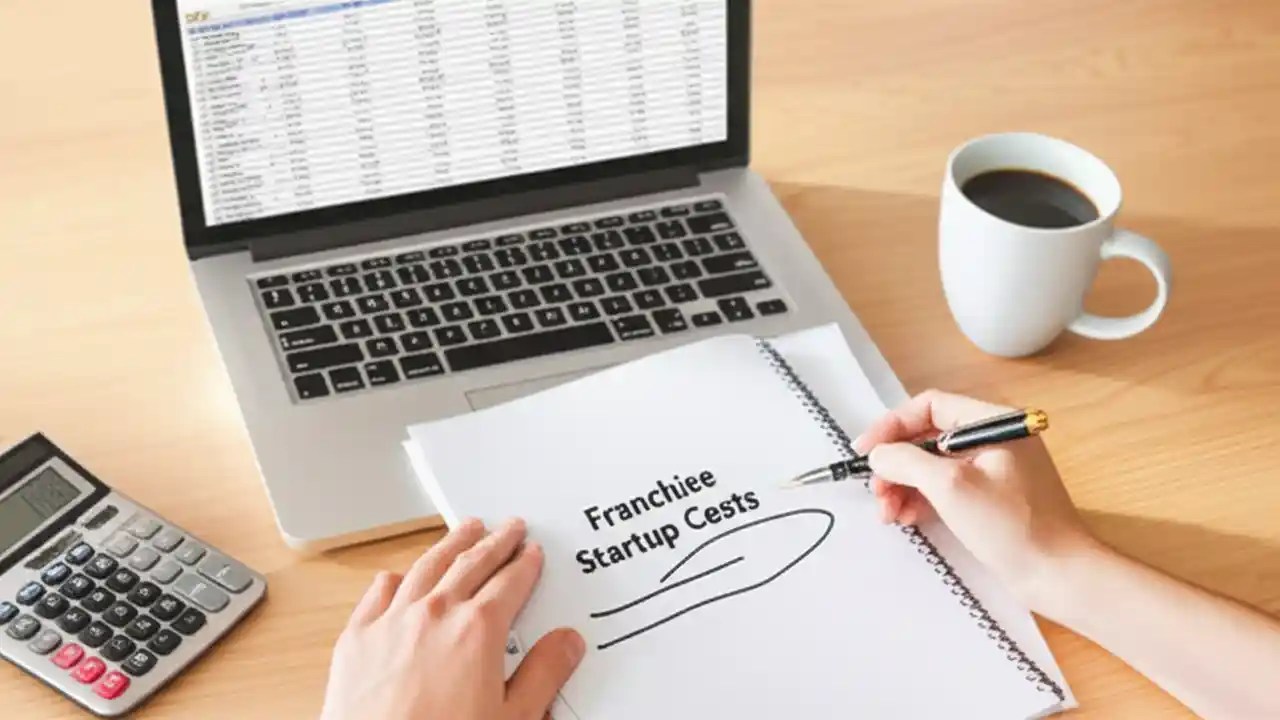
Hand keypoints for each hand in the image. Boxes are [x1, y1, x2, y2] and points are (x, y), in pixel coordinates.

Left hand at [320, 518, 584, 719]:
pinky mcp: (356, 640)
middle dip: (494, 543)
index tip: (531, 553)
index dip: (525, 564)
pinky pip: (378, 593)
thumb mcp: (513, 719)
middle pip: (471, 564)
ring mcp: (391, 622)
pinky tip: (401, 574)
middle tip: (508, 529)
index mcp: (477, 630)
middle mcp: (434, 614)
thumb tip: (566, 643)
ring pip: (426, 567)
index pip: (510, 582)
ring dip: (450, 545)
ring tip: (465, 531)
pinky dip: (395, 578)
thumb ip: (543, 675)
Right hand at [856, 390, 1101, 607]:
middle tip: (876, 490)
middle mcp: (994, 439)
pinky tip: (906, 517)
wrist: (1059, 575)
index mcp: (994, 422)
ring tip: (888, 512)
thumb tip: (879, 455)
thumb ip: (907, 461)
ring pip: (933, 465)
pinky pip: (946, 488)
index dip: (892, 426)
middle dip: (897, 463)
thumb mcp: (951, 486)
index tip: (866, 451)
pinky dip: (922, 499)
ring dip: (904, 485)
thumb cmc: (1013, 527)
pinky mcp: (991, 498)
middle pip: (928, 437)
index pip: (930, 406)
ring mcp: (993, 470)